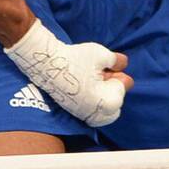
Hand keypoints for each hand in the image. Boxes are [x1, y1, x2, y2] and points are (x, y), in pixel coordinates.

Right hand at [4, 18, 131, 126]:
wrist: (45, 63)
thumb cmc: (75, 58)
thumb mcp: (102, 55)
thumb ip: (117, 61)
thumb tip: (122, 64)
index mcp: (107, 102)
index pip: (122, 91)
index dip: (120, 77)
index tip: (114, 69)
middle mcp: (95, 113)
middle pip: (114, 105)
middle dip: (113, 89)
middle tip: (107, 74)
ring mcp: (82, 113)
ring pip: (102, 109)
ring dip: (103, 94)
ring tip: (96, 77)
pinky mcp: (71, 110)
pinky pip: (89, 110)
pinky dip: (93, 98)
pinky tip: (87, 82)